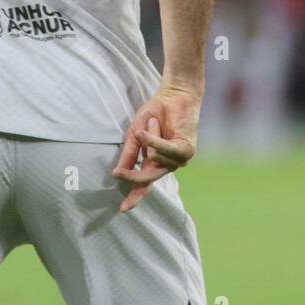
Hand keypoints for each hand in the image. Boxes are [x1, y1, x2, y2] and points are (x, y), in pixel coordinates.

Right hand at [111, 84, 200, 212]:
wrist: (173, 95)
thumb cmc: (155, 114)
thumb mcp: (135, 135)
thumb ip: (129, 155)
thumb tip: (117, 174)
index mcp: (155, 163)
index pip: (144, 184)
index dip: (134, 196)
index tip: (123, 210)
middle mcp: (168, 164)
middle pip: (147, 178)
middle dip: (132, 176)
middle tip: (117, 174)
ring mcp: (179, 160)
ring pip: (154, 158)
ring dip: (149, 136)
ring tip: (154, 122)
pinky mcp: (186, 151)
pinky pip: (165, 150)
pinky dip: (155, 138)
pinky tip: (152, 125)